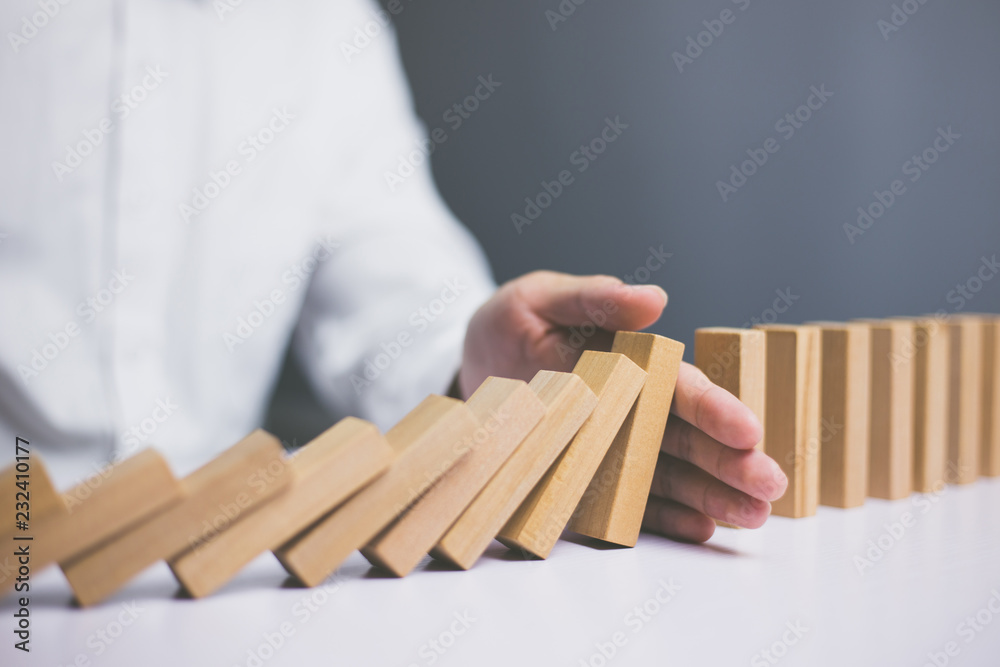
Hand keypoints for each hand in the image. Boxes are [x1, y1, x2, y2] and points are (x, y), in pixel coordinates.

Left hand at [460, 270, 786, 542]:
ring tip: (753, 517)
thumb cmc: (511, 324)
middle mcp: (630, 408)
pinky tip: (700, 528)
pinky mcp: (589, 478)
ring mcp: (613, 447)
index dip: (714, 409)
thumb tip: (654, 298)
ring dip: (712, 495)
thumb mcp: (544, 299)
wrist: (468, 364)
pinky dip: (664, 517)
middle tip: (771, 486)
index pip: (679, 388)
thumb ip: (596, 300)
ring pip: (671, 474)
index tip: (747, 430)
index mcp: (629, 364)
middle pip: (687, 437)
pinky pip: (630, 502)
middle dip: (731, 462)